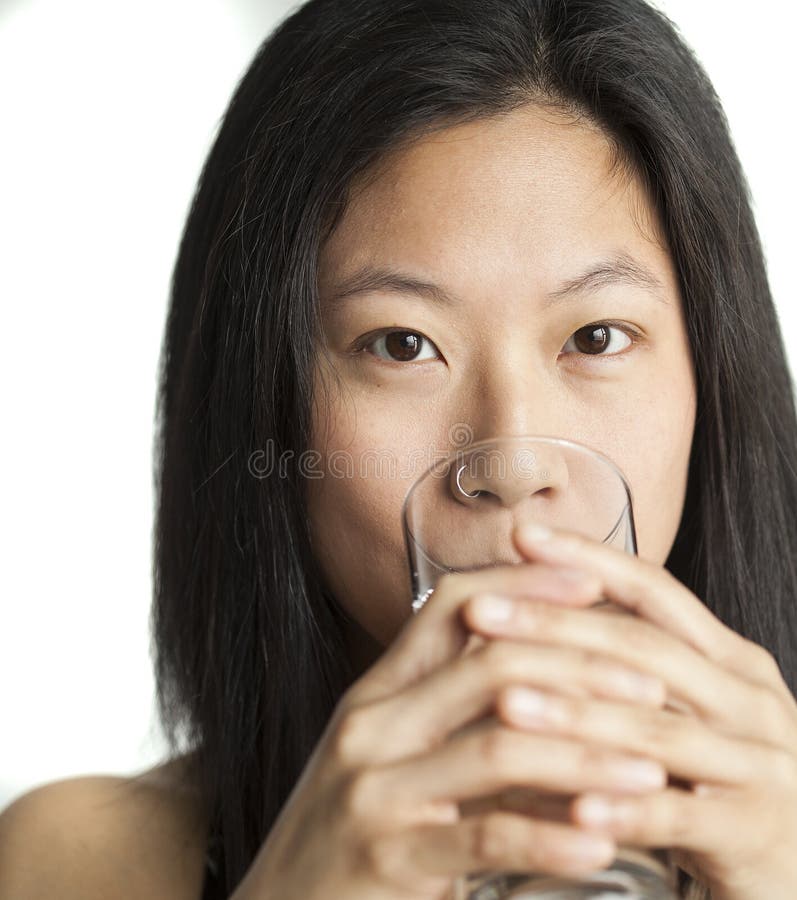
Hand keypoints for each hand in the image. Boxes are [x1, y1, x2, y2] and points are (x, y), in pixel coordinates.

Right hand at [235, 561, 669, 899]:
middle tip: (652, 687)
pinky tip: (600, 844)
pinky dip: (552, 838)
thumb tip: (564, 701)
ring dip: (586, 757)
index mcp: (378, 692)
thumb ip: (466, 725)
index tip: (592, 584)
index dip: (523, 585)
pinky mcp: (385, 859)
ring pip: (498, 748)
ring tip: (650, 771)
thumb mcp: (397, 760)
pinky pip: (485, 837)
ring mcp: (373, 790)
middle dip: (580, 669)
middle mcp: (371, 726)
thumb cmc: (354, 831)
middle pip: (488, 664)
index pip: (450, 605)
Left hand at [460, 524, 796, 899]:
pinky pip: (681, 817)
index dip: (587, 559)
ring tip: (505, 703)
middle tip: (480, 613)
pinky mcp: (757, 830)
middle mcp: (749, 698)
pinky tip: (573, 808)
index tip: (521, 535)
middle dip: (554, 625)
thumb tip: (539, 614)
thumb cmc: (726, 779)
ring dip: (574, 714)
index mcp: (729, 659)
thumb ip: (634, 667)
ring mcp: (760, 763)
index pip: (653, 590)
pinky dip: (625, 810)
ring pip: (656, 726)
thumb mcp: (692, 708)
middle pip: (641, 647)